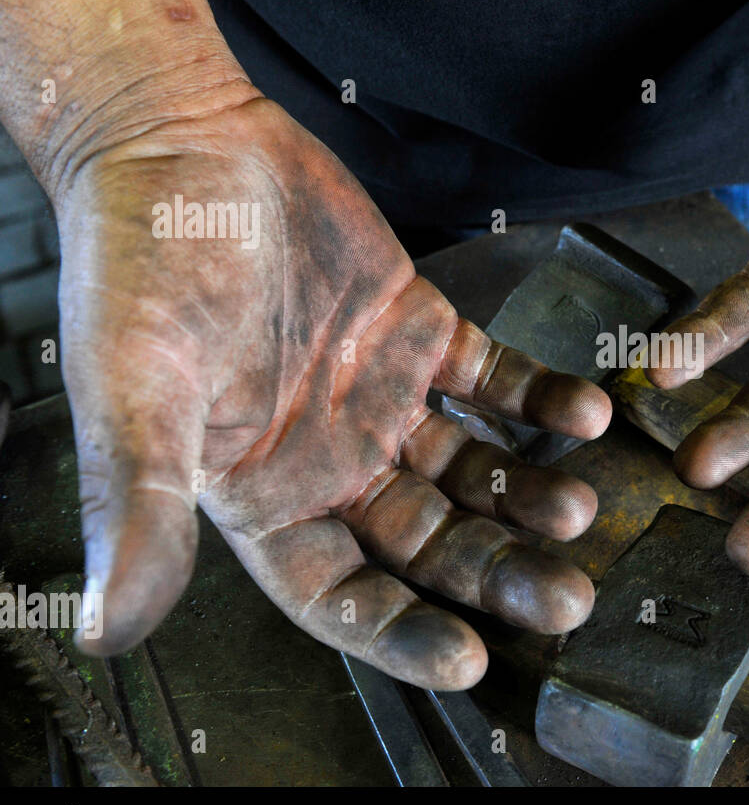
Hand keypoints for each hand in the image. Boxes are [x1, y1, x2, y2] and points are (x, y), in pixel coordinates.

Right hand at [57, 96, 610, 686]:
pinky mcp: (423, 332)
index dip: (402, 635)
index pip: (343, 597)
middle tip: (569, 600)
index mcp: (265, 499)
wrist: (182, 142)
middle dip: (497, 574)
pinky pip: (494, 380)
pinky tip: (585, 416)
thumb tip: (107, 628)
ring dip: (527, 495)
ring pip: (471, 472)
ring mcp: (383, 398)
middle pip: (429, 544)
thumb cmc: (139, 265)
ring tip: (579, 509)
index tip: (470, 661)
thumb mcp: (131, 391)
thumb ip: (141, 504)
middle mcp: (333, 463)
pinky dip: (539, 398)